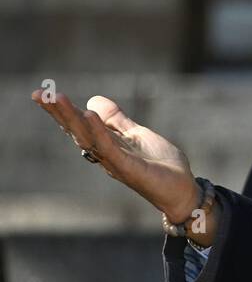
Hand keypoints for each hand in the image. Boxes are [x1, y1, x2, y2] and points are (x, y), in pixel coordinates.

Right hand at [31, 90, 209, 234]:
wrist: (183, 189)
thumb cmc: (161, 165)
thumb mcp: (137, 134)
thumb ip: (116, 120)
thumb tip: (92, 100)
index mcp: (106, 144)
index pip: (79, 125)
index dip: (62, 110)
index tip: (43, 93)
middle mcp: (105, 154)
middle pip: (77, 130)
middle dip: (58, 112)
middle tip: (39, 94)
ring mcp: (115, 162)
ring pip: (88, 137)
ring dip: (72, 118)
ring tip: (56, 98)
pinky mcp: (129, 168)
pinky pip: (110, 148)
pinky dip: (99, 132)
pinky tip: (89, 115)